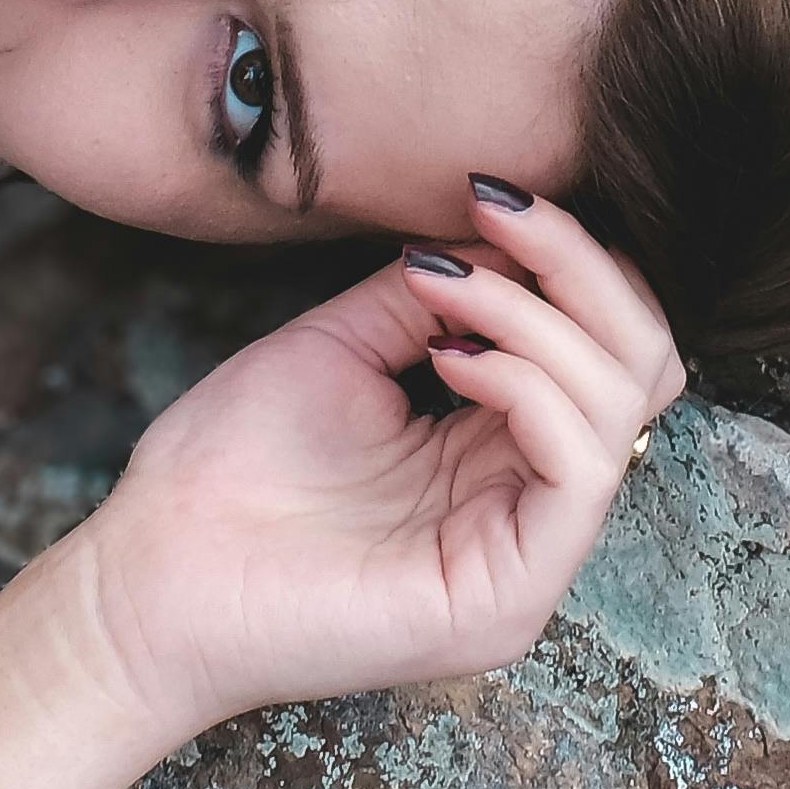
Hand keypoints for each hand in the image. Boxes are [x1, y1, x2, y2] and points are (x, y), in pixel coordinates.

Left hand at [0, 183, 680, 788]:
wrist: (146, 575)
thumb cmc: (223, 472)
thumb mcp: (339, 348)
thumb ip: (430, 295)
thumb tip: (498, 228)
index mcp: (498, 454)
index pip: (605, 345)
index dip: (570, 256)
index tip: (491, 192)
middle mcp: (530, 507)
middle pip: (644, 366)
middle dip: (580, 266)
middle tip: (495, 211)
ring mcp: (527, 559)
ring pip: (621, 405)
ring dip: (538, 313)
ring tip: (444, 289)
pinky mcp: (507, 595)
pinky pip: (580, 470)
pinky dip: (529, 383)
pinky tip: (451, 355)